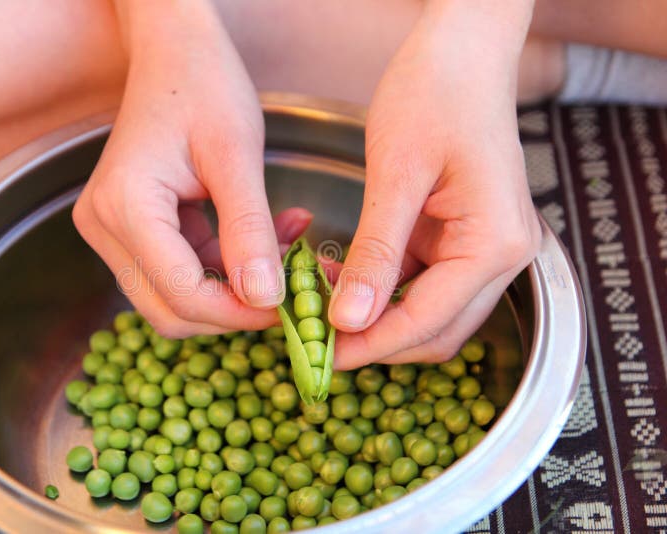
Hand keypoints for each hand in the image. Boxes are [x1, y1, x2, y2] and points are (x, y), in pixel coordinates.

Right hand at [73, 1, 309, 336]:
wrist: (174, 52)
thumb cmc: (203, 85)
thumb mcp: (236, 155)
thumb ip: (249, 229)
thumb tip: (266, 298)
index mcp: (125, 206)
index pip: (181, 293)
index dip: (238, 313)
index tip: (289, 308)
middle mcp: (105, 225)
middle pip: (170, 308)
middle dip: (233, 309)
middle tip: (290, 291)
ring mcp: (112, 229)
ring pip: (175, 295)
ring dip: (233, 287)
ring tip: (284, 249)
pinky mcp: (130, 228)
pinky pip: (179, 269)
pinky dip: (225, 264)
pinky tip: (265, 237)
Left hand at [329, 1, 539, 367]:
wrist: (462, 51)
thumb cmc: (436, 92)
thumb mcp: (396, 174)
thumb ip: (376, 252)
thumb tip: (351, 319)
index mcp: (495, 242)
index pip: (428, 320)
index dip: (372, 345)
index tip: (322, 355)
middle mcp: (502, 255)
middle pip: (436, 331)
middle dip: (376, 342)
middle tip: (317, 340)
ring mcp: (485, 248)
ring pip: (429, 313)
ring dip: (377, 319)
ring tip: (320, 306)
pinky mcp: (463, 238)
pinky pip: (422, 283)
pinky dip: (383, 290)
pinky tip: (342, 278)